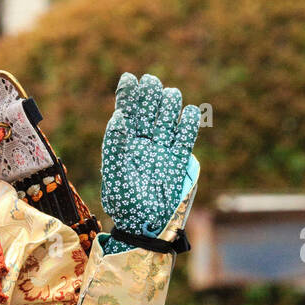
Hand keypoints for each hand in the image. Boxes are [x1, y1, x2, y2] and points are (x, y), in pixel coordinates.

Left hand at [101, 73, 199, 243]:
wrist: (144, 225)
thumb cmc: (124, 203)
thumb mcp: (115, 177)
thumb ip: (115, 148)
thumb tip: (118, 118)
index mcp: (123, 142)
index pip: (126, 111)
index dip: (128, 94)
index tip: (130, 79)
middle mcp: (142, 140)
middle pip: (148, 109)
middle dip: (150, 94)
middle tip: (151, 83)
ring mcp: (162, 147)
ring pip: (167, 115)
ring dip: (169, 103)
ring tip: (168, 96)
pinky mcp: (179, 158)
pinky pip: (186, 134)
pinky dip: (189, 122)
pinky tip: (188, 113)